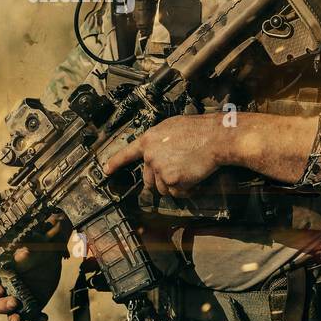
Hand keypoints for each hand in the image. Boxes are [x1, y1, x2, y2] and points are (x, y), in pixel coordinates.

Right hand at [0, 213, 67, 320]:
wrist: (49, 253)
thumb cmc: (31, 247)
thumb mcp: (27, 246)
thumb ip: (23, 251)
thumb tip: (22, 255)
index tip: (0, 289)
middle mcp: (6, 292)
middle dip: (3, 306)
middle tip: (13, 302)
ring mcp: (19, 300)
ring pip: (11, 315)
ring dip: (13, 318)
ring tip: (18, 319)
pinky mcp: (33, 305)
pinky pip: (32, 318)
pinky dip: (37, 320)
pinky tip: (43, 317)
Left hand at [102, 115, 224, 196]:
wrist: (213, 137)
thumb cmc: (197, 130)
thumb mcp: (171, 127)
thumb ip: (159, 141)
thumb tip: (158, 150)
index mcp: (148, 140)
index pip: (127, 154)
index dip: (115, 163)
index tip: (107, 171)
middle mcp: (150, 156)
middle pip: (148, 179)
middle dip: (159, 180)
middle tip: (174, 173)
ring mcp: (159, 169)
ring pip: (163, 188)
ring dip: (174, 185)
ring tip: (188, 171)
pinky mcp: (171, 180)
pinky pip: (176, 192)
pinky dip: (186, 189)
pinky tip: (193, 176)